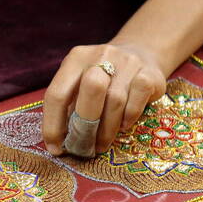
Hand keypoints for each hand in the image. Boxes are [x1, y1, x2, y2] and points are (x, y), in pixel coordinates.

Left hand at [41, 43, 167, 155]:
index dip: (53, 124)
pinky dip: (129, 116)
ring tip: (101, 144)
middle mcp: (100, 56)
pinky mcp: (149, 73)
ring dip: (107, 129)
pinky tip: (123, 125)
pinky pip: (137, 100)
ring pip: (116, 99)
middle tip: (83, 147)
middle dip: (85, 124)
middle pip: (91, 88)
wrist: (140, 53)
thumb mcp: (81, 82)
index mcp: (75, 59)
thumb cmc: (103, 77)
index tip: (55, 148)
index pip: (57, 93)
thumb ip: (70, 105)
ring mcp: (127, 62)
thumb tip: (60, 143)